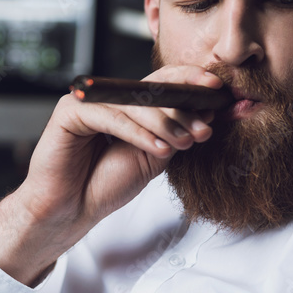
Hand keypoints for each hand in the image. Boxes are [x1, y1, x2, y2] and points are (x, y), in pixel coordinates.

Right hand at [0, 66, 222, 284]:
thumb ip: (178, 133)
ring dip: (165, 122)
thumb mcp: (155, 156)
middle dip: (184, 106)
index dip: (192, 82)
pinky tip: (158, 148)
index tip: (222, 93)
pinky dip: (138, 132)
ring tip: (184, 143)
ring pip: (135, 102)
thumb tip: (214, 113)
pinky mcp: (70, 111)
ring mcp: (88, 100)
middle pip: (152, 86)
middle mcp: (109, 97)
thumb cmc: (105, 184)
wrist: (70, 210)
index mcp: (130, 105)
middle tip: (203, 129)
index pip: (164, 82)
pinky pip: (111, 115)